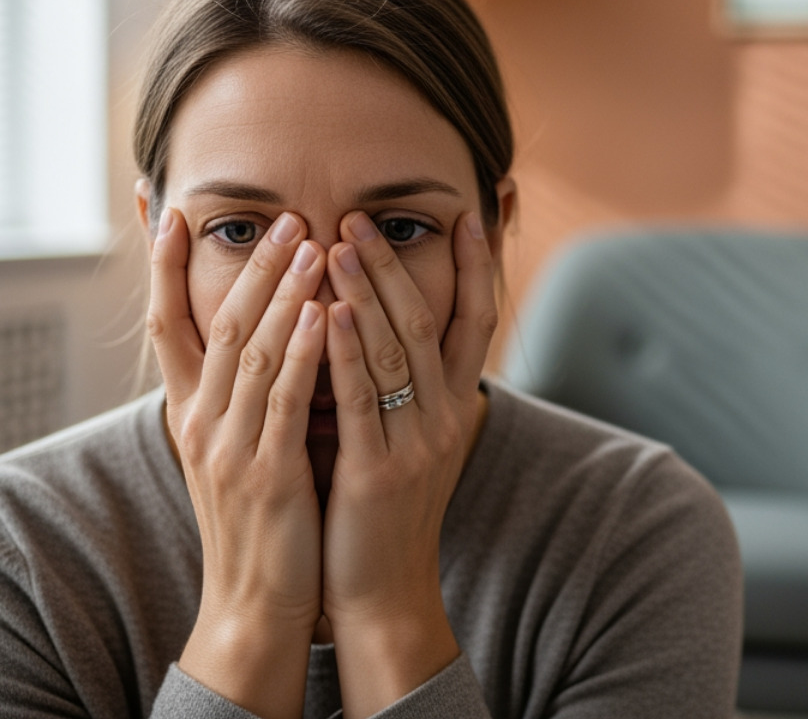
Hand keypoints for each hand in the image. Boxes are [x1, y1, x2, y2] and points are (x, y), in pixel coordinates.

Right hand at [146, 207, 325, 718]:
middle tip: (285, 214)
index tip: (166, 208)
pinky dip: (302, 353)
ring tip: (311, 241)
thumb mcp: (237, 446)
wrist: (254, 603)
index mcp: (189, 413)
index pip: (166, 324)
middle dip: (253, 265)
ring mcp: (229, 448)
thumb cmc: (259, 517)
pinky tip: (321, 313)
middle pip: (219, 323)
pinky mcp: (267, 475)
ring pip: (253, 352)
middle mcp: (200, 422)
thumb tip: (262, 330)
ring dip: (282, 293)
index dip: (161, 266)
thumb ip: (245, 391)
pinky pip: (285, 401)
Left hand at [319, 209, 498, 714]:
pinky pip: (362, 398)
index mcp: (460, 405)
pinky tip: (328, 312)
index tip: (468, 214)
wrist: (383, 593)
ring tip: (338, 243)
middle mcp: (449, 416)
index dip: (479, 265)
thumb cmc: (389, 512)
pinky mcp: (378, 471)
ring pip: (396, 349)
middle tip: (363, 217)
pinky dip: (345, 350)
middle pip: (430, 320)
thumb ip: (421, 390)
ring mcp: (417, 443)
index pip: (479, 319)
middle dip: (396, 265)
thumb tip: (416, 336)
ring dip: (367, 292)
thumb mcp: (421, 443)